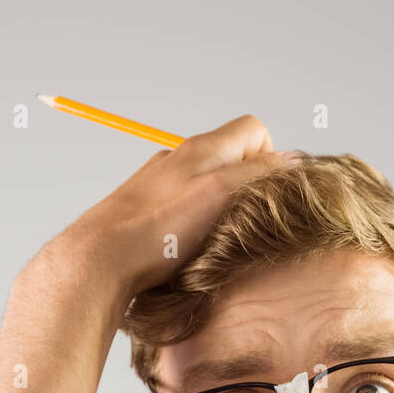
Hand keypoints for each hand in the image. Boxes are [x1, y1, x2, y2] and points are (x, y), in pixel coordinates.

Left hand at [41, 114, 298, 302]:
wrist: (100, 260)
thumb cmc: (156, 231)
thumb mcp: (219, 194)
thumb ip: (258, 175)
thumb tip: (293, 162)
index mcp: (202, 149)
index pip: (254, 132)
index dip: (271, 160)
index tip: (268, 196)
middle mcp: (182, 160)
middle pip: (233, 159)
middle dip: (249, 188)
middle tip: (245, 223)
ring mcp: (163, 186)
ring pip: (209, 188)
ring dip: (223, 211)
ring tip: (216, 242)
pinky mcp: (148, 212)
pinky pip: (185, 211)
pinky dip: (197, 226)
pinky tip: (189, 251)